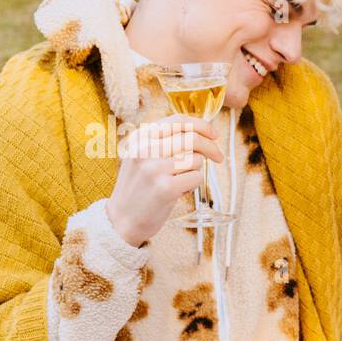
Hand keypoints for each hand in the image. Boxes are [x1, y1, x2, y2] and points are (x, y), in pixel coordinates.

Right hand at [106, 114, 221, 246]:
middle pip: (192, 138)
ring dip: (195, 170)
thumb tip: (201, 131)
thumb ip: (164, 142)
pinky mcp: (166, 188)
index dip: (201, 125)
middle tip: (219, 157)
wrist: (122, 219)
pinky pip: (196, 177)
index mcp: (140, 138)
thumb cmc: (139, 187)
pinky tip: (178, 192)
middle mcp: (145, 150)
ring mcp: (154, 169)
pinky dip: (193, 184)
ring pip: (196, 160)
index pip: (177, 121)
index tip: (214, 134)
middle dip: (211, 148)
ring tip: (179, 181)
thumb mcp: (142, 157)